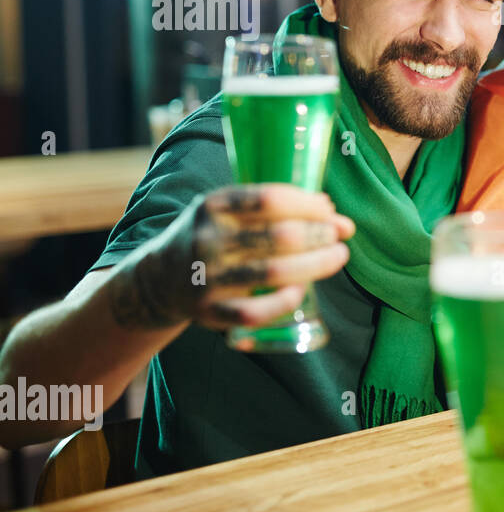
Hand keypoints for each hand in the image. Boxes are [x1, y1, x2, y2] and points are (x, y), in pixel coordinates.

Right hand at [119, 184, 353, 338]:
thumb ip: (274, 208)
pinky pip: (253, 312)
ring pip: (273, 272)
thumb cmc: (212, 238)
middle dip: (320, 234)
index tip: (330, 211)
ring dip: (316, 264)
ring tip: (338, 256)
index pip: (270, 200)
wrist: (157, 280)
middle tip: (339, 236)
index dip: (308, 205)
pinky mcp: (209, 311)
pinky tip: (302, 291)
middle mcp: (208, 240)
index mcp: (213, 207)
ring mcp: (207, 277)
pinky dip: (283, 302)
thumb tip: (331, 209)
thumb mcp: (227, 210)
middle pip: (280, 236)